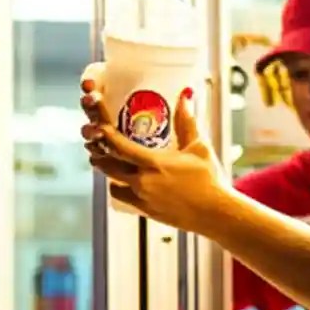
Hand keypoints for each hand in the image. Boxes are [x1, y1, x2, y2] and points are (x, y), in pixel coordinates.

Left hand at [79, 62, 230, 232]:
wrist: (214, 214)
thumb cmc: (209, 179)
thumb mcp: (199, 147)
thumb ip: (187, 122)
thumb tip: (185, 95)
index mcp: (155, 163)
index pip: (121, 148)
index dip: (106, 137)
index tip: (97, 128)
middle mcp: (143, 182)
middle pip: (109, 167)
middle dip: (99, 156)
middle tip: (94, 146)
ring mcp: (142, 198)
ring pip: (113, 184)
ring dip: (108, 173)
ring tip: (107, 162)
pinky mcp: (145, 211)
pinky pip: (123, 197)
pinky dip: (120, 188)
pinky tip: (124, 181)